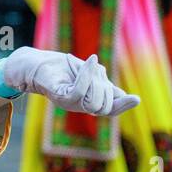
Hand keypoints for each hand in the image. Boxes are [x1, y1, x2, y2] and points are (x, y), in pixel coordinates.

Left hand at [2, 47, 138, 116]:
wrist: (35, 62)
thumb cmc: (61, 67)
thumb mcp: (89, 76)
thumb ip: (104, 86)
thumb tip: (127, 97)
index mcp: (87, 102)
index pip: (110, 110)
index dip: (123, 106)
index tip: (136, 99)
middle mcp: (78, 106)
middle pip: (105, 104)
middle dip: (105, 85)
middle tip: (95, 68)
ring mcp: (68, 103)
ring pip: (94, 100)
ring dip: (95, 79)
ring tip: (88, 65)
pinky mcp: (58, 96)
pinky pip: (79, 92)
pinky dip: (87, 75)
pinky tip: (91, 61)